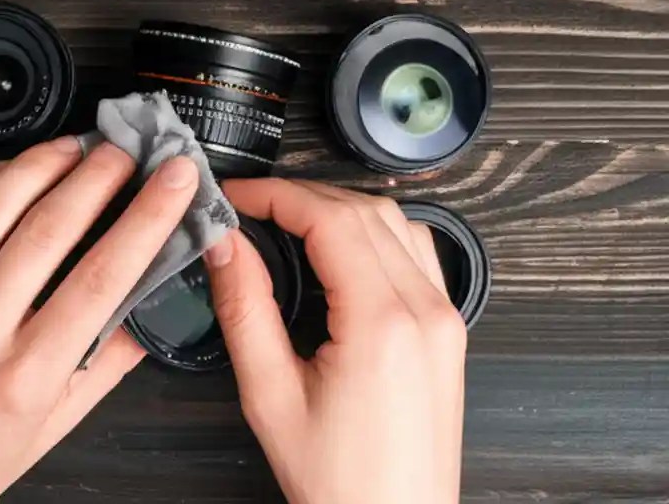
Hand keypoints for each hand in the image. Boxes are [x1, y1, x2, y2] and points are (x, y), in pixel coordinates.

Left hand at [0, 138, 201, 503]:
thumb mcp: (50, 431)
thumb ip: (103, 366)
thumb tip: (146, 308)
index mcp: (26, 378)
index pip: (102, 277)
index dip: (147, 216)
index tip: (173, 179)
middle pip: (49, 228)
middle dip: (99, 174)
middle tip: (130, 147)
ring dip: (39, 162)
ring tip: (75, 146)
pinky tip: (6, 169)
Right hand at [205, 179, 466, 503]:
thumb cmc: (341, 479)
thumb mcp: (270, 395)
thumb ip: (245, 308)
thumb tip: (225, 246)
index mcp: (382, 324)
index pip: (329, 219)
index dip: (276, 196)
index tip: (237, 198)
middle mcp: (425, 312)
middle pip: (364, 211)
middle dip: (302, 196)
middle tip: (252, 208)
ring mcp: (444, 319)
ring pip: (397, 223)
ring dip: (340, 208)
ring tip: (288, 222)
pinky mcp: (447, 331)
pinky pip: (418, 252)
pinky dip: (376, 233)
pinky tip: (340, 249)